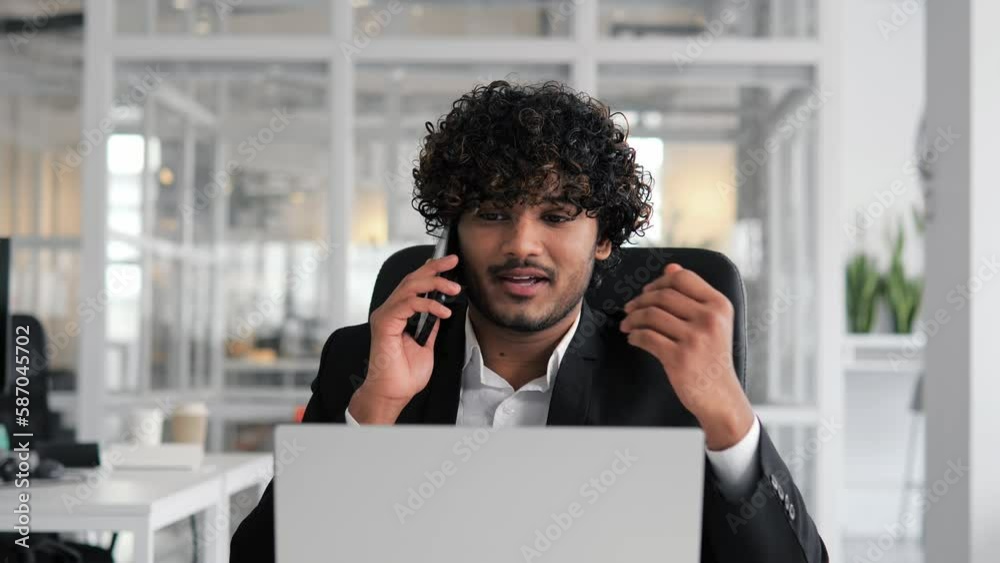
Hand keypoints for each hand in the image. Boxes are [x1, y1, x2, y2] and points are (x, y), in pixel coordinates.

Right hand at [348, 254, 461, 423]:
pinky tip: (442, 311)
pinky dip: (428, 304)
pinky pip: (408, 304)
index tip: (450, 264)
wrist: (394, 392)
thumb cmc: (405, 374)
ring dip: (435, 284)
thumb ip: (430, 325)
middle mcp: (390, 311)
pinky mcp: (385, 322)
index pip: (415, 284)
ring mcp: (386, 315)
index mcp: (399, 314)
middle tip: (453, 261)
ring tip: (454, 288)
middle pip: (412, 279)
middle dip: (435, 267)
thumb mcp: (427, 344)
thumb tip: (441, 310)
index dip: (431, 271)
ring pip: (410, 287)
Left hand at [619, 263, 753, 449]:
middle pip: (663, 295)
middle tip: (629, 309)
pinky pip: (646, 337)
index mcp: (719, 305)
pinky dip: (634, 336)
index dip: (658, 282)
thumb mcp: (712, 322)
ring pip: (651, 315)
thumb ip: (692, 294)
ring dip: (633, 318)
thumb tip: (671, 267)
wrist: (720, 395)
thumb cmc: (712, 357)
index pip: (682, 278)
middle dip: (640, 300)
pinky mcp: (680, 358)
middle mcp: (709, 319)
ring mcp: (695, 338)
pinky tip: (633, 339)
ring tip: (627, 324)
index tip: (646, 292)